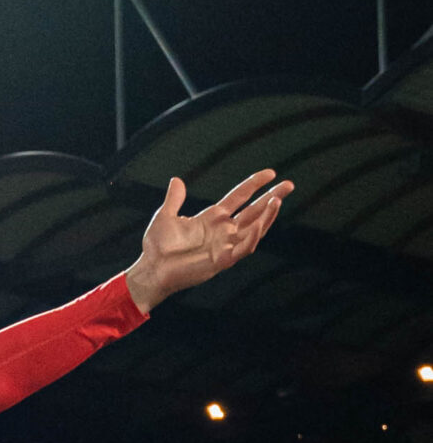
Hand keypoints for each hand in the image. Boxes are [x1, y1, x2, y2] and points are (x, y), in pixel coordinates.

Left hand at [124, 171, 291, 312]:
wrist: (151, 269)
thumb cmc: (157, 247)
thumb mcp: (165, 217)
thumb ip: (174, 200)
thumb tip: (177, 180)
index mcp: (213, 218)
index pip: (240, 197)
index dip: (254, 184)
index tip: (270, 173)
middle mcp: (223, 231)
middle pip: (254, 211)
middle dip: (272, 198)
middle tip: (290, 185)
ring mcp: (225, 245)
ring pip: (254, 229)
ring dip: (267, 216)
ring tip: (278, 201)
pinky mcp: (222, 260)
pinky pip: (243, 248)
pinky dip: (252, 237)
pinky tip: (260, 224)